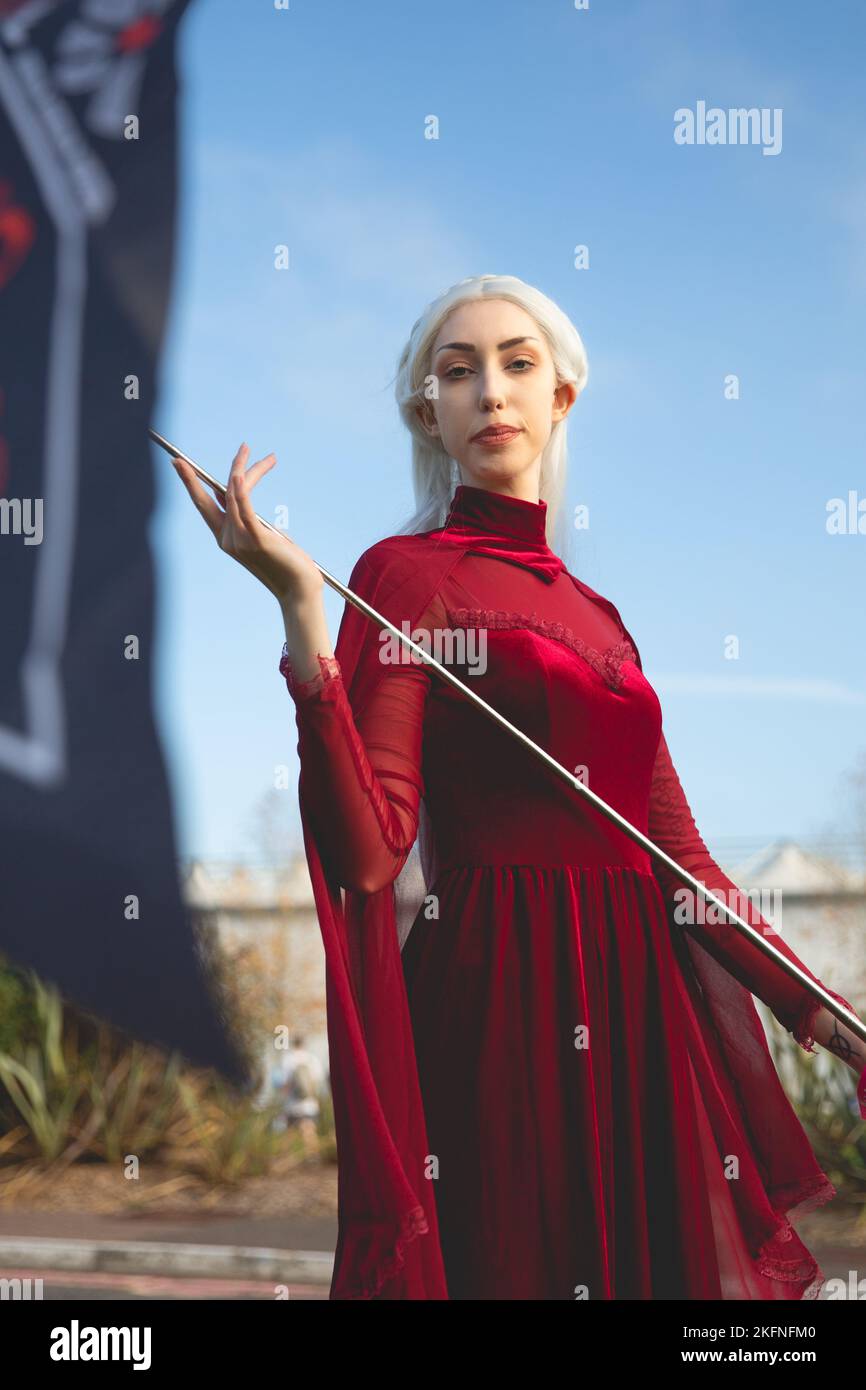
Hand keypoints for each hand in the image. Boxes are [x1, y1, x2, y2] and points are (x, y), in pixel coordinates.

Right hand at [172, 442, 322, 604]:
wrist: (299, 590)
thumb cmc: (286, 564)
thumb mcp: (263, 537)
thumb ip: (250, 519)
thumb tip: (240, 496)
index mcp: (226, 539)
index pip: (203, 505)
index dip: (190, 483)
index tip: (178, 462)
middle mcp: (227, 538)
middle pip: (215, 495)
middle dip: (197, 474)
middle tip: (217, 450)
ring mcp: (240, 539)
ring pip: (235, 494)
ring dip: (247, 469)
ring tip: (262, 455)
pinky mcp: (256, 539)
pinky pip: (245, 508)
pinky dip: (242, 489)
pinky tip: (240, 474)